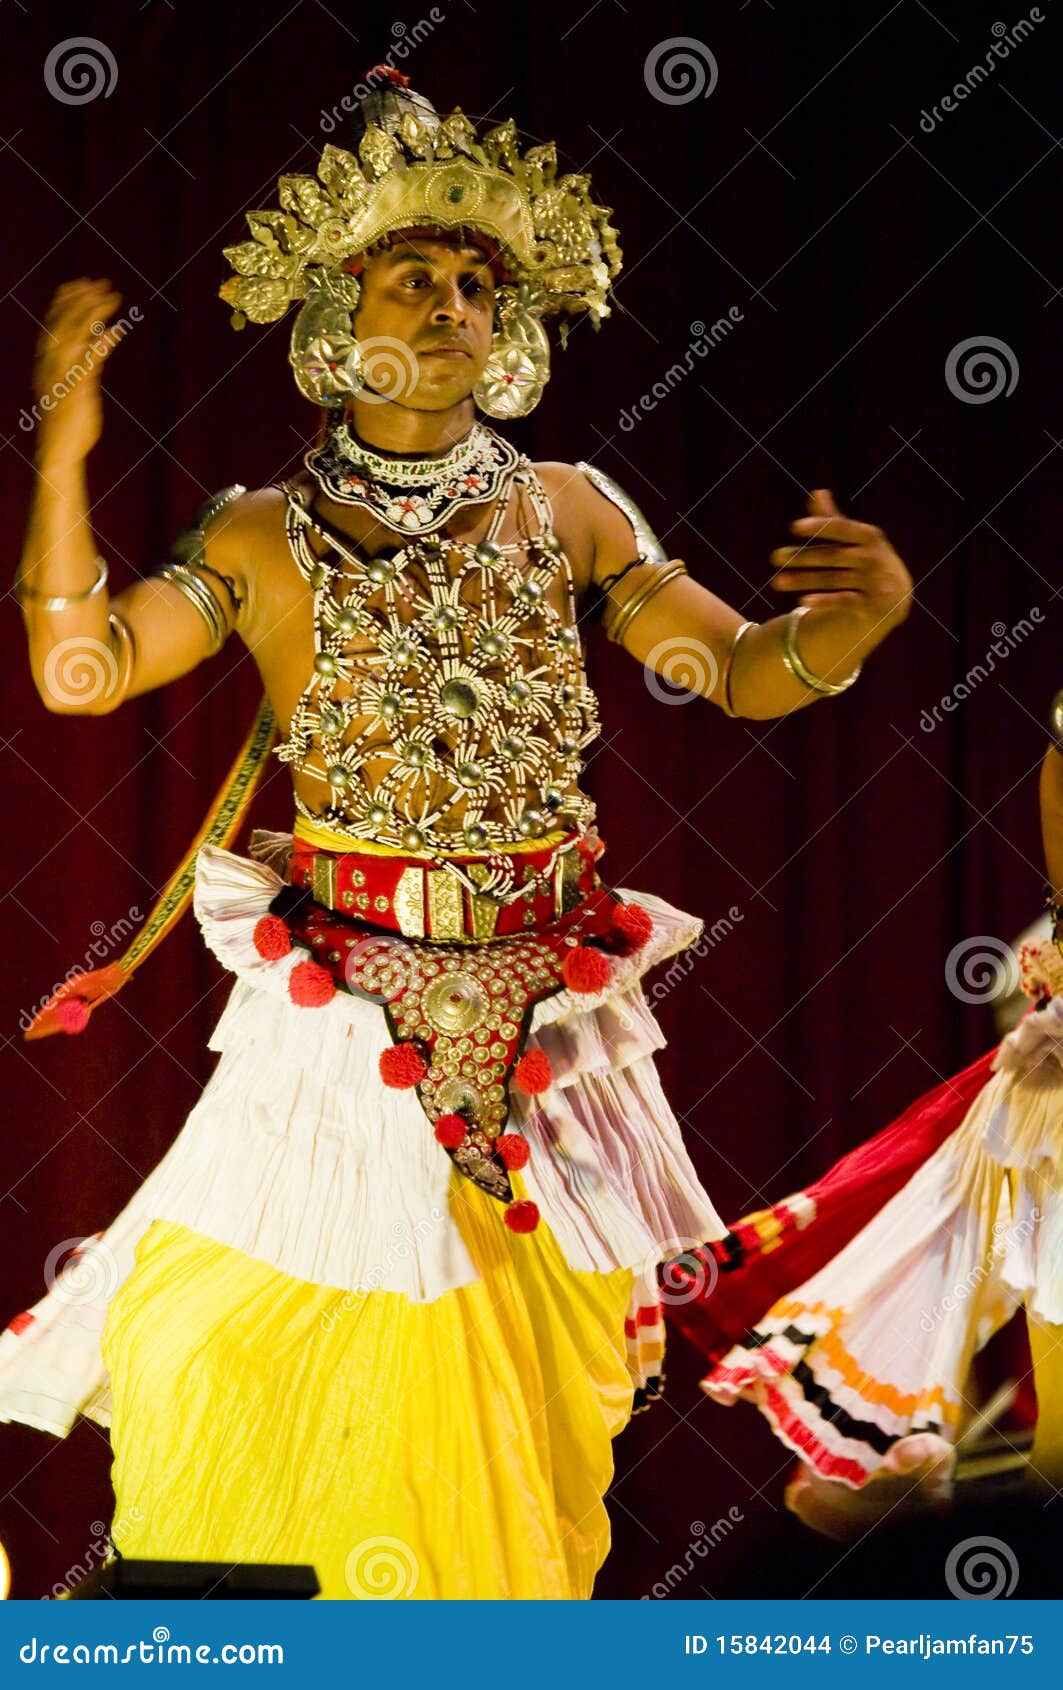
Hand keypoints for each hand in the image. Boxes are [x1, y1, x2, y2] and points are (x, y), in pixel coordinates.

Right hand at [32, 277, 126, 467]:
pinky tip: (118, 330)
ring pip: (76, 333)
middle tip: (100, 283)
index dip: (66, 300)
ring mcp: (64, 374)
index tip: (80, 283)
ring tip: (112, 296)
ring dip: (94, 312)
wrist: (57, 449)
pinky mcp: (78, 388)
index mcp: (46, 361)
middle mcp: (51, 363)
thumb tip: (97, 341)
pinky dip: (103, 342)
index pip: (53, 322)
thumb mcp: (71, 386)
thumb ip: (82, 363)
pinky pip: (91, 359)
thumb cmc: (65, 420)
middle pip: (65, 321)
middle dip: (82, 299)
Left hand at [769, 487, 912, 633]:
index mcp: (870, 536)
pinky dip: (825, 601)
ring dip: (803, 580)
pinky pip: (844, 601)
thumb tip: (817, 492)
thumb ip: (834, 519)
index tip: (794, 527)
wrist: (896, 595)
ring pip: (833, 579)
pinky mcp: (872, 604)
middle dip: (801, 556)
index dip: (819, 526)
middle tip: (773, 557)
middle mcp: (873, 557)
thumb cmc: (867, 560)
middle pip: (832, 555)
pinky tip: (803, 602)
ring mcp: (874, 581)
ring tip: (776, 582)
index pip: (842, 528)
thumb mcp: (855, 539)